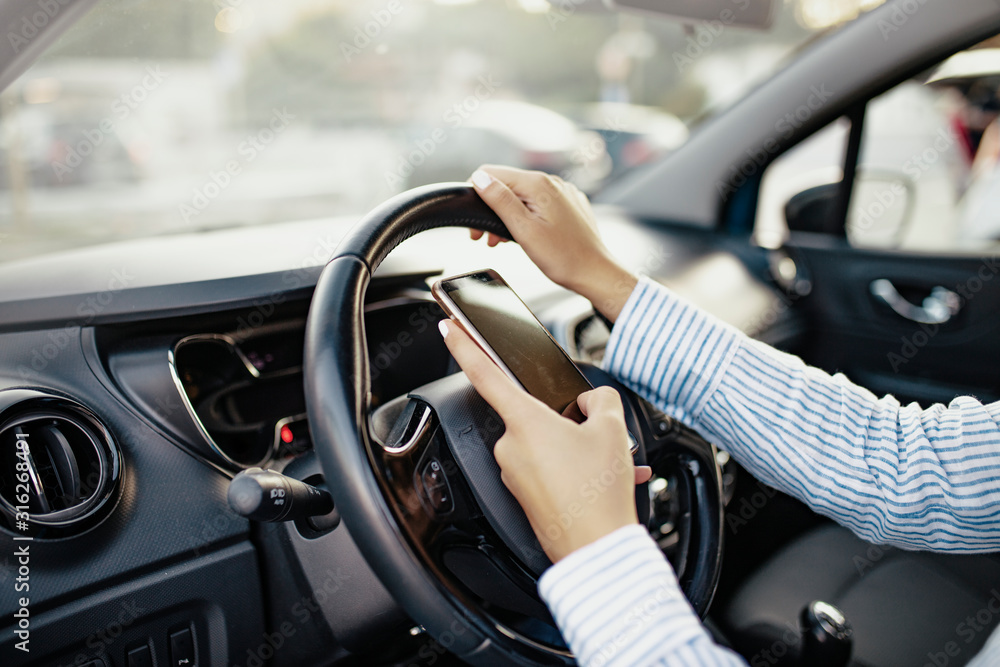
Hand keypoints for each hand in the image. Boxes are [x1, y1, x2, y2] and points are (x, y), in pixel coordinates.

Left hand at [439, 318, 651, 562]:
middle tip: (597, 436)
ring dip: (575, 449)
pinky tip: (599, 480)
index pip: (485, 373)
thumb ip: (600, 401)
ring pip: (546, 446)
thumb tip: (590, 404)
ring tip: (607, 465)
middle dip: (566, 421)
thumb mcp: (612, 430)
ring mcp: (515, 474)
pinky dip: (574, 471)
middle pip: (535, 416)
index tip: (447, 327)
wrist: (598, 551)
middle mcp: (511, 447)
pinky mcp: (524, 496)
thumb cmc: (598, 495)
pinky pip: (548, 471)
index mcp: (524, 422)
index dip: (464, 345)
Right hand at [469, 165, 637, 322]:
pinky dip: (527, 217)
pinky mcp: (568, 205)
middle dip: (491, 209)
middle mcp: (552, 182)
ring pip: (523, 195)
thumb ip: (500, 201)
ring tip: (504, 241)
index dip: (477, 196)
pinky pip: (539, 203)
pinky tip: (526, 237)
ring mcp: (562, 192)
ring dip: (507, 216)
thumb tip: (479, 178)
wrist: (595, 272)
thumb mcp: (524, 230)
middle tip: (485, 239)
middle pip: (507, 185)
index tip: (477, 224)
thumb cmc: (563, 257)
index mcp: (538, 184)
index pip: (492, 173)